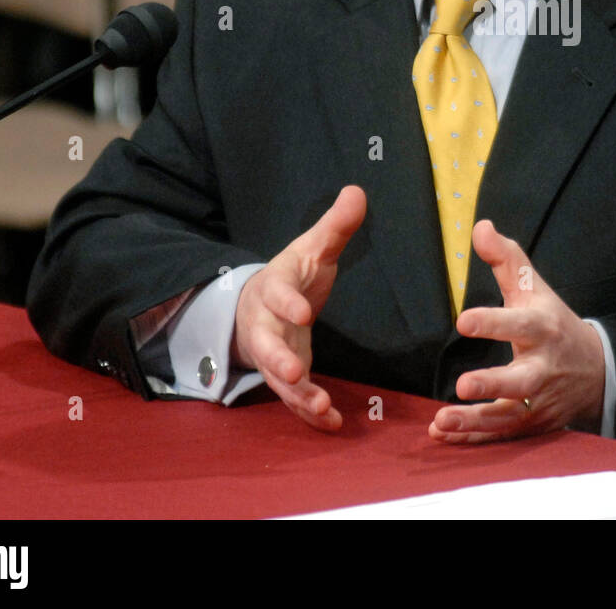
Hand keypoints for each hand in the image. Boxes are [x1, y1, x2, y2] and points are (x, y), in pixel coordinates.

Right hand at [234, 185, 364, 430]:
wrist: (258, 305)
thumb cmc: (291, 276)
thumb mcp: (312, 248)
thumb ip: (335, 226)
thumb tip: (357, 191)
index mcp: (273, 288)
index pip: (276, 293)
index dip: (287, 302)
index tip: (304, 311)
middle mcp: (267, 326)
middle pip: (266, 345)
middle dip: (278, 361)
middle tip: (295, 374)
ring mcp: (273, 355)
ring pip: (278, 380)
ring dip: (298, 396)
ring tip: (321, 408)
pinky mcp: (286, 376)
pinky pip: (294, 399)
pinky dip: (310, 414)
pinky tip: (333, 424)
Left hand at [429, 220, 605, 443]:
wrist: (595, 370)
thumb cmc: (552, 321)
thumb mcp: (533, 286)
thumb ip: (506, 259)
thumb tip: (480, 227)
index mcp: (541, 328)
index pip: (519, 324)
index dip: (493, 322)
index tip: (463, 321)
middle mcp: (542, 368)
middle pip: (520, 380)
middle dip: (492, 384)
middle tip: (462, 385)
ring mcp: (537, 401)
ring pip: (508, 415)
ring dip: (475, 421)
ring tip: (442, 420)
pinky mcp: (530, 424)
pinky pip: (500, 436)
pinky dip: (473, 438)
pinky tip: (443, 435)